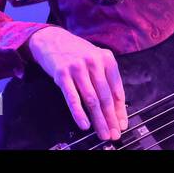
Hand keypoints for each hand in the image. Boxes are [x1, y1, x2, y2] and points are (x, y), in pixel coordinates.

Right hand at [28, 26, 126, 141]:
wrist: (51, 38)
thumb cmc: (76, 52)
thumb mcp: (95, 59)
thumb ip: (106, 79)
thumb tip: (115, 108)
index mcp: (106, 58)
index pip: (117, 89)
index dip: (120, 110)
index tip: (122, 124)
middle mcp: (93, 62)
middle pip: (105, 97)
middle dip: (111, 118)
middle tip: (114, 134)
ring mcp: (77, 67)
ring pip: (91, 99)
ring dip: (98, 120)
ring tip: (103, 133)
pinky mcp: (62, 74)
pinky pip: (73, 98)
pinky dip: (79, 113)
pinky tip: (84, 124)